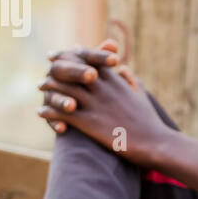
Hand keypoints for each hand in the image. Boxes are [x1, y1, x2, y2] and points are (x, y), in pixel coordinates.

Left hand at [38, 42, 168, 166]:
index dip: (74, 55)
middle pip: (73, 68)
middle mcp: (103, 89)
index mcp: (115, 81)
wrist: (156, 143)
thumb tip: (123, 69)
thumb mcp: (141, 95)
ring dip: (50, 87)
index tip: (63, 55)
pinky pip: (62, 112)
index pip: (90, 59)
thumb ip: (131, 80)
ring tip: (42, 89)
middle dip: (58, 67)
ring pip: (63, 88)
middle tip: (47, 70)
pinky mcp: (90, 123)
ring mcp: (95, 105)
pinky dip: (49, 111)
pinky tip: (42, 112)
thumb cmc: (149, 122)